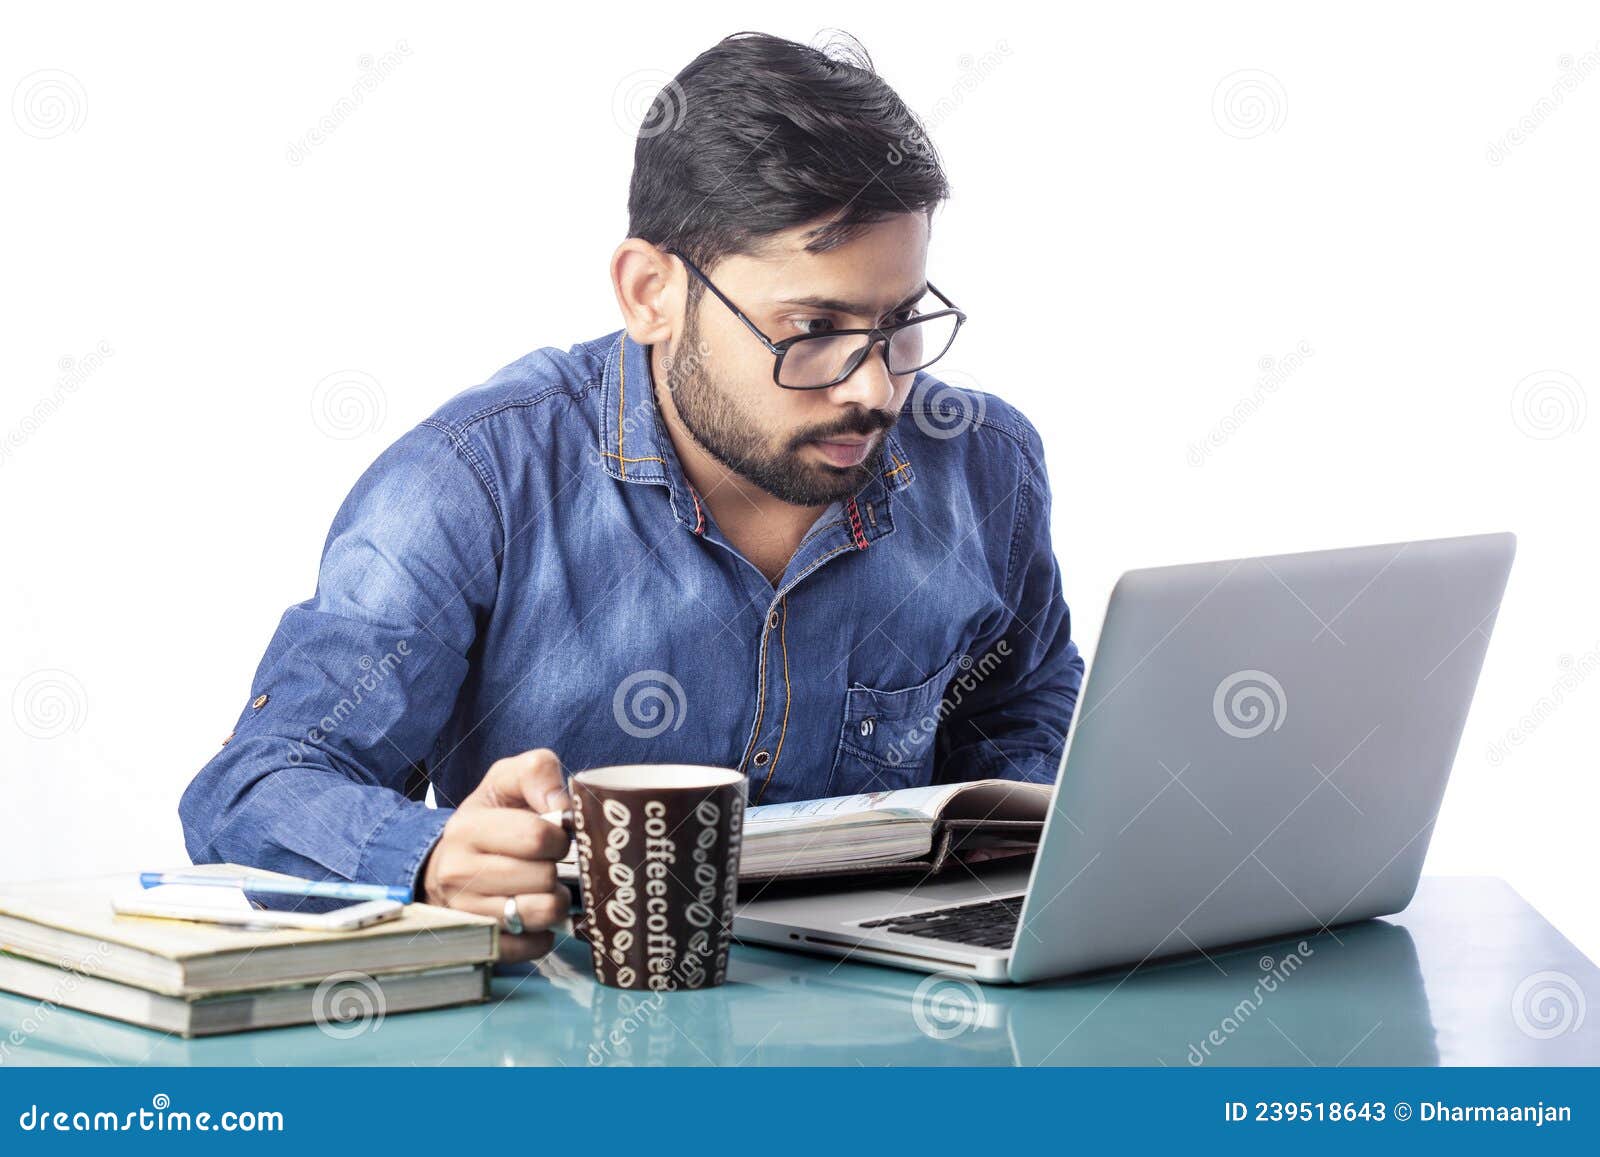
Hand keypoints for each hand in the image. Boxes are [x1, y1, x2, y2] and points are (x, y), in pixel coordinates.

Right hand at [420, 748, 572, 962]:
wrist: (448, 859)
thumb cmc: (490, 816)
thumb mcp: (507, 779)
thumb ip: (539, 773)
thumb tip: (565, 809)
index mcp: (467, 829)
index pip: (536, 837)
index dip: (559, 837)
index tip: (556, 836)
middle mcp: (459, 874)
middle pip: (543, 878)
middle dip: (560, 869)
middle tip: (551, 863)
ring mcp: (466, 914)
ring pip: (541, 914)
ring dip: (557, 902)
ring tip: (546, 888)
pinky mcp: (479, 944)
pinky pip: (531, 948)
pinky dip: (544, 934)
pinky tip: (534, 914)